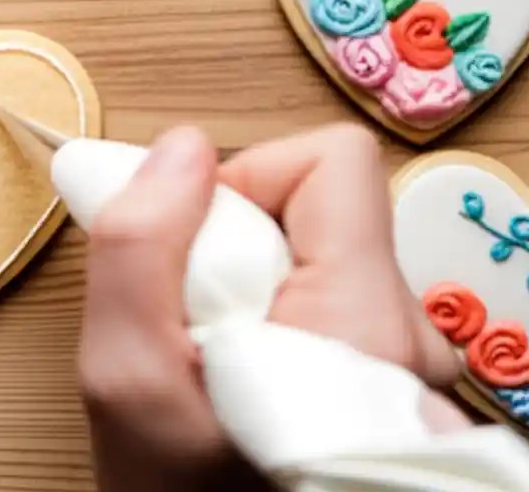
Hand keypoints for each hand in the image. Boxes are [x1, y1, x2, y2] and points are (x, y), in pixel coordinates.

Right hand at [78, 125, 464, 490]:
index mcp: (362, 322)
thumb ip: (139, 247)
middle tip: (186, 322)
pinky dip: (257, 319)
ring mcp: (394, 363)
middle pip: (312, 209)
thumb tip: (178, 150)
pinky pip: (310, 299)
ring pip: (305, 256)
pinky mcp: (373, 378)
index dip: (245, 180)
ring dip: (238, 287)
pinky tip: (227, 378)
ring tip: (204, 361)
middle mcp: (402, 337)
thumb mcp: (125, 376)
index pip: (332, 161)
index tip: (193, 253)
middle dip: (229, 246)